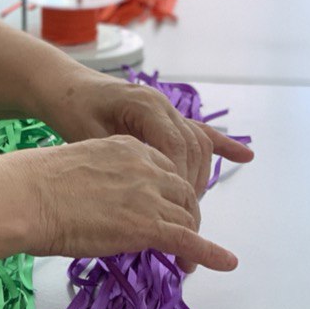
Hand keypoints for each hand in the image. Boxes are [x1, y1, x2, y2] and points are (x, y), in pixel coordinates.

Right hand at [6, 136, 237, 271]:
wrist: (28, 196)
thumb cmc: (35, 184)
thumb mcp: (78, 166)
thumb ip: (100, 178)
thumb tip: (98, 201)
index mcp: (128, 147)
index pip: (163, 169)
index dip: (167, 192)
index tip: (162, 208)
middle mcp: (146, 166)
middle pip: (182, 191)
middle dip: (185, 213)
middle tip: (177, 236)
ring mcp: (149, 195)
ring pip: (187, 216)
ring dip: (190, 237)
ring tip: (185, 259)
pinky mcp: (148, 225)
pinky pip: (189, 240)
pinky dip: (211, 254)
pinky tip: (226, 263)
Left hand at [34, 69, 253, 198]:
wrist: (63, 87)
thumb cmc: (70, 111)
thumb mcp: (88, 136)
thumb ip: (118, 162)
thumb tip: (143, 197)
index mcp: (145, 105)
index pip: (177, 147)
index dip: (179, 181)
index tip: (175, 212)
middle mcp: (162, 105)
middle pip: (192, 148)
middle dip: (191, 186)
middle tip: (182, 221)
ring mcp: (167, 109)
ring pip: (198, 144)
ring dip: (199, 176)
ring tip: (190, 208)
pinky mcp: (165, 116)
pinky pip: (199, 132)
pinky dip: (221, 145)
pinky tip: (246, 157)